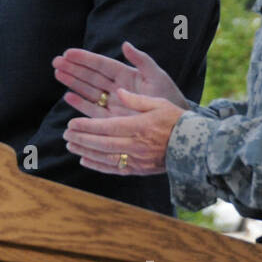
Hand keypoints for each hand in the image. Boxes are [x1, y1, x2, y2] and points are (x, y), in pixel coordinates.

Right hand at [53, 42, 188, 120]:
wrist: (173, 124)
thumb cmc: (168, 97)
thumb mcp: (156, 76)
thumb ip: (141, 60)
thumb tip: (125, 44)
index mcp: (125, 75)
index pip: (101, 65)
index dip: (85, 59)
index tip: (68, 53)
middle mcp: (115, 88)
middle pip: (90, 76)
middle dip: (73, 68)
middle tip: (56, 62)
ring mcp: (112, 104)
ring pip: (87, 91)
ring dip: (72, 82)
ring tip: (57, 73)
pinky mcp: (110, 119)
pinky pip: (91, 110)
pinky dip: (79, 103)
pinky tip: (68, 96)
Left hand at [62, 89, 186, 175]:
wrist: (195, 146)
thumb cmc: (176, 120)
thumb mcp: (159, 103)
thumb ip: (136, 99)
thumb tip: (118, 91)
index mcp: (139, 127)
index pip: (107, 127)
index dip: (87, 126)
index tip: (72, 123)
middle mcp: (136, 145)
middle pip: (102, 144)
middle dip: (82, 139)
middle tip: (66, 134)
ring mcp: (137, 160)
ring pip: (105, 157)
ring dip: (85, 151)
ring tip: (71, 145)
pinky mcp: (139, 169)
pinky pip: (114, 169)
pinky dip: (98, 165)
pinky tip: (85, 160)